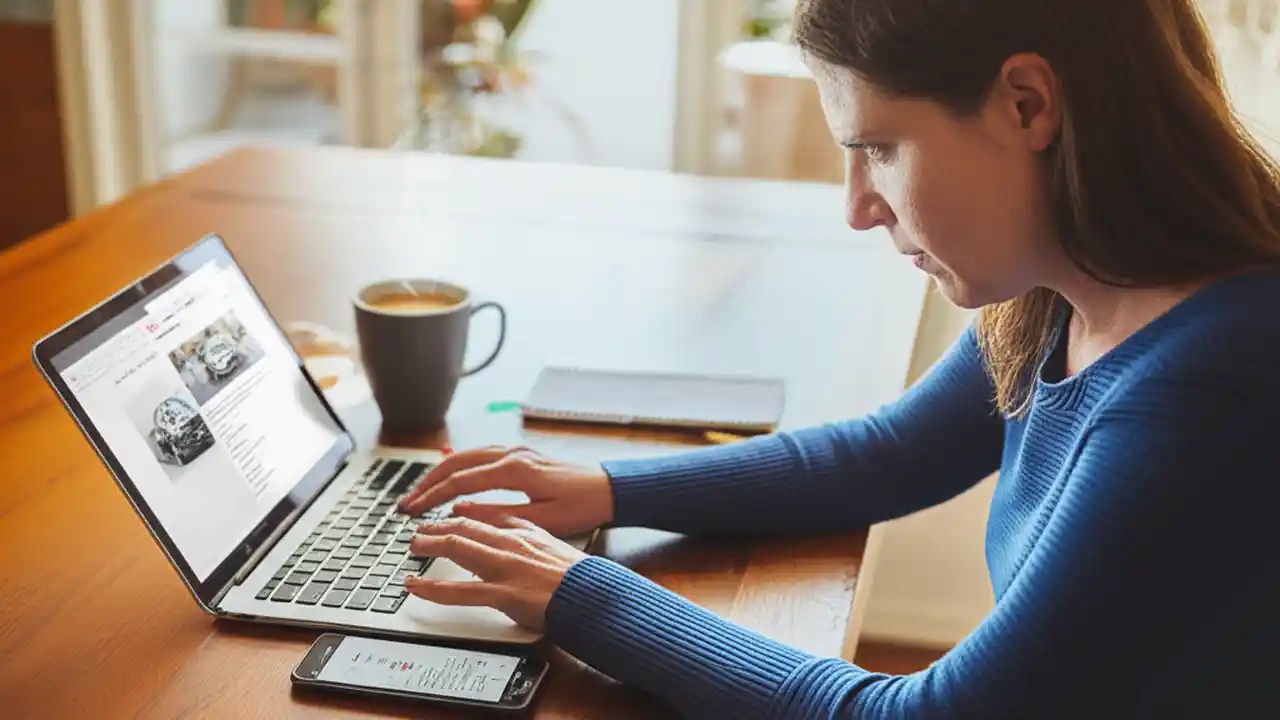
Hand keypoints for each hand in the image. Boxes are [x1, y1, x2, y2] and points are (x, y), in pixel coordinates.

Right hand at [399, 446, 613, 536]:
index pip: (460, 481)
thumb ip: (498, 515)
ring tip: (420, 492)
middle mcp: (511, 454)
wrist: (608, 489)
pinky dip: (458, 466)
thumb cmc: (581, 507)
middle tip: (407, 502)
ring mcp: (515, 451)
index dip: (432, 497)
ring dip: (440, 472)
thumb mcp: (540, 520)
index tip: (413, 510)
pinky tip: (449, 477)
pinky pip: (479, 455)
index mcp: (515, 470)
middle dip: (428, 482)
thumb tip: (460, 511)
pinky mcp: (520, 454)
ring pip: (466, 455)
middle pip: (456, 463)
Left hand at [404, 513, 586, 631]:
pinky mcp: (502, 593)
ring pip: (458, 547)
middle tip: (420, 530)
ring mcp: (505, 567)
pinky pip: (459, 591)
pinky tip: (414, 586)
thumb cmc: (578, 576)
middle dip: (437, 526)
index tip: (447, 516)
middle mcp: (511, 544)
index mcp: (524, 531)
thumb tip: (514, 527)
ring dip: (430, 545)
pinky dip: (431, 588)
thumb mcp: (554, 543)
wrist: (595, 595)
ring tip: (413, 547)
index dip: (460, 515)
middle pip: (465, 527)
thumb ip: (530, 534)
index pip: (484, 516)